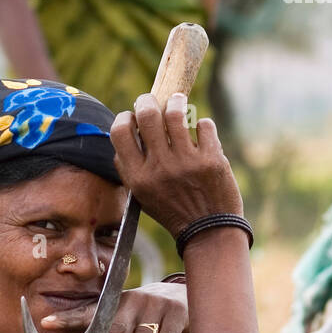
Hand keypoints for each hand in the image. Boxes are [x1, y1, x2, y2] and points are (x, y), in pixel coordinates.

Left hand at [39, 281, 187, 332]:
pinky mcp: (175, 312)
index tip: (46, 323)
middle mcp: (131, 302)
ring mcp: (154, 305)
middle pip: (117, 331)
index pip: (87, 313)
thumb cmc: (142, 318)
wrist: (182, 296)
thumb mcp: (122, 321)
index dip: (67, 318)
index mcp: (113, 305)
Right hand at [111, 95, 242, 242]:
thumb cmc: (173, 211)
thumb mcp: (142, 196)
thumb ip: (130, 168)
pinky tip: (202, 133)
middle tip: (154, 100)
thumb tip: (126, 131)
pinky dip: (203, 125)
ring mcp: (186, 162)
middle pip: (147, 114)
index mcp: (138, 178)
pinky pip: (204, 124)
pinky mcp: (211, 159)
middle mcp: (160, 168)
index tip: (132, 116)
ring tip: (179, 103)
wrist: (208, 232)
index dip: (125, 117)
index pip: (120, 132)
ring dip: (177, 103)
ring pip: (176, 113)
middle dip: (148, 100)